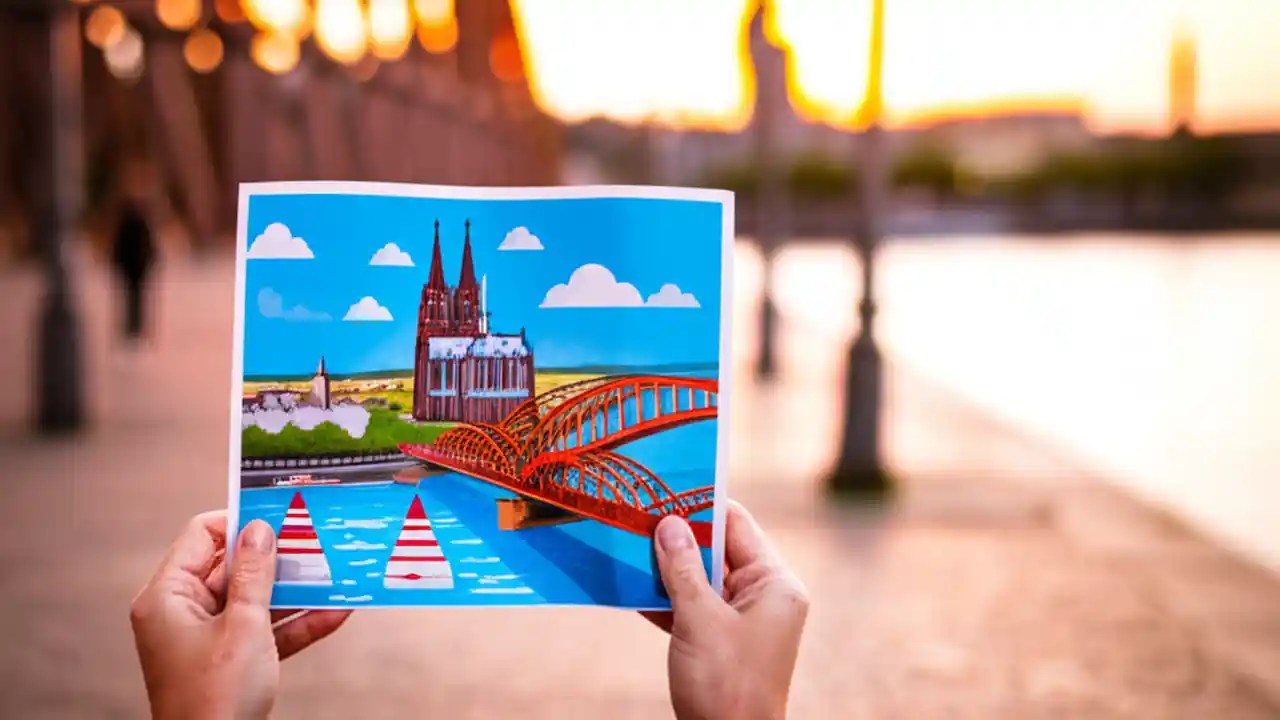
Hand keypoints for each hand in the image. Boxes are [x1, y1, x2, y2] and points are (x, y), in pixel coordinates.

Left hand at [130, 512, 350, 718]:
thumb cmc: (216, 698)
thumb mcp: (244, 626)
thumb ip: (255, 575)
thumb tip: (260, 529)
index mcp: (167, 597)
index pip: (201, 536)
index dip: (239, 522)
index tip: (279, 515)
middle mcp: (181, 612)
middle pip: (232, 567)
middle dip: (276, 557)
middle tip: (314, 539)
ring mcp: (206, 637)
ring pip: (254, 599)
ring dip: (294, 590)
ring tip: (334, 572)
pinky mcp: (230, 660)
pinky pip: (265, 630)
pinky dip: (296, 624)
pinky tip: (335, 612)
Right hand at [647, 502, 808, 719]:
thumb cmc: (725, 686)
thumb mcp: (699, 620)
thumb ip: (683, 568)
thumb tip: (668, 522)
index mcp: (775, 584)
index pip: (737, 526)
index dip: (701, 505)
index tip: (665, 487)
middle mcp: (765, 597)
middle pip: (718, 550)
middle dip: (677, 536)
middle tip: (637, 514)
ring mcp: (744, 620)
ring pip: (701, 578)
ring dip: (667, 567)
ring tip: (627, 545)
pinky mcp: (721, 641)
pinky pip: (693, 607)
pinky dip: (667, 598)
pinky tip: (631, 586)